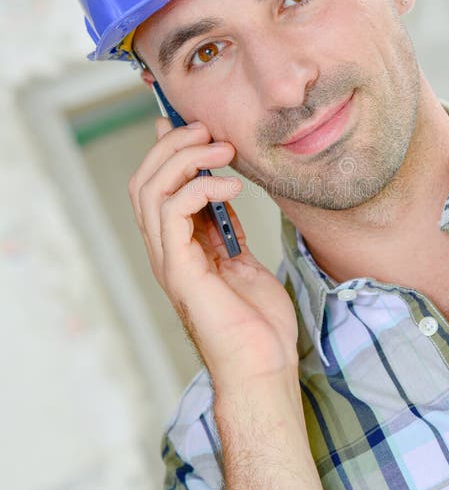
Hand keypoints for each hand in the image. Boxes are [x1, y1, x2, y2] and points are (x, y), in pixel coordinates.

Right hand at [128, 118, 298, 393]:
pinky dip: (199, 188)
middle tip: (208, 131)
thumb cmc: (258, 322)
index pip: (154, 186)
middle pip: (144, 181)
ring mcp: (169, 261)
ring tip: (222, 151)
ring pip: (150, 190)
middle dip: (172, 146)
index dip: (165, 149)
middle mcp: (165, 251)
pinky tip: (230, 187)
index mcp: (177, 246)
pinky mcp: (180, 272)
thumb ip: (224, 226)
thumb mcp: (242, 257)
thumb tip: (222, 189)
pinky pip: (172, 214)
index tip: (192, 123)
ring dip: (184, 159)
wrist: (264, 367)